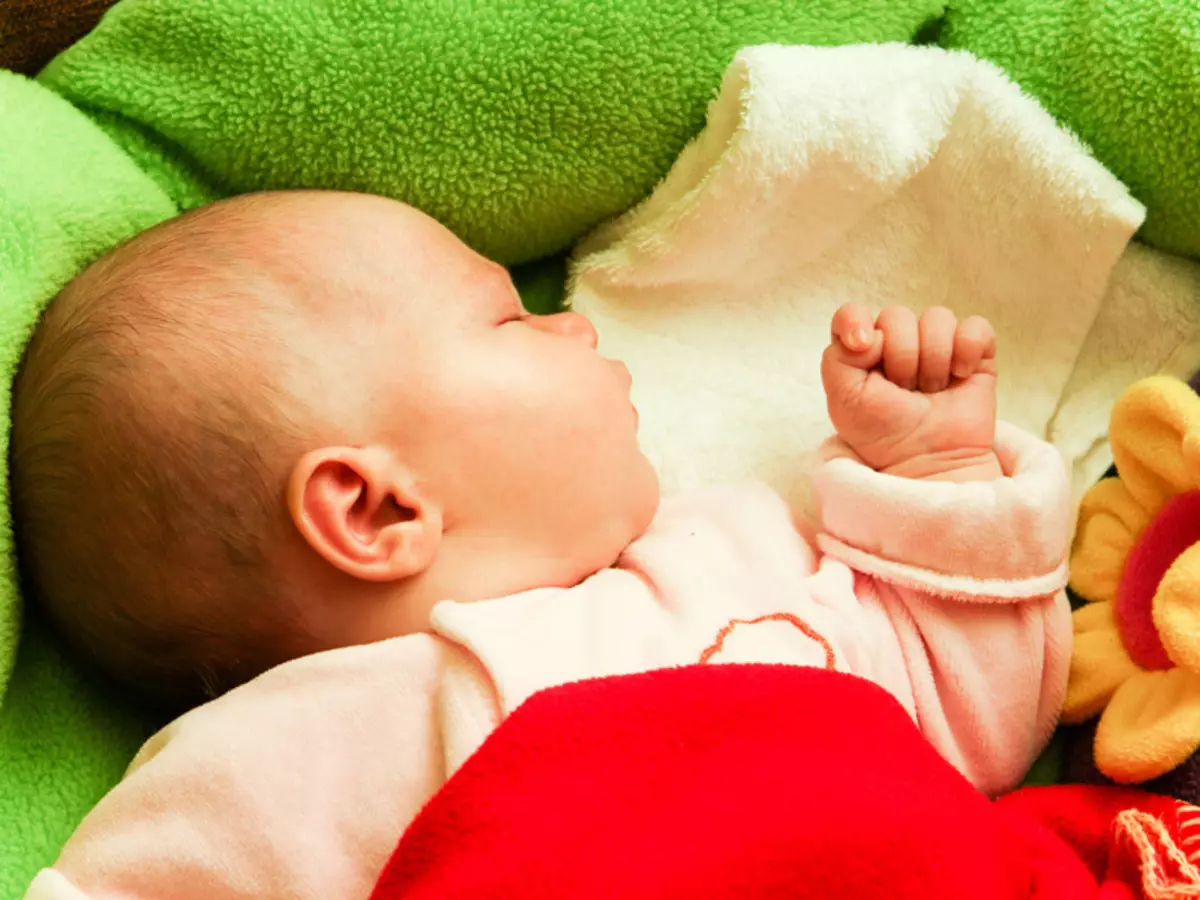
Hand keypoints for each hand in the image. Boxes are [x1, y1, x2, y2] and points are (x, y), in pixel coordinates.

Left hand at [821, 304, 1001, 480]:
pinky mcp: (974, 354)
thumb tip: (870, 333)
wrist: (926, 461)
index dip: (856, 321)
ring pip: (937, 318)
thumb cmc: (881, 433)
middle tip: (903, 391)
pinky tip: (959, 378)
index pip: (852, 313)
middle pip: (897, 316)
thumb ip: (838, 357)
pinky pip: (976, 327)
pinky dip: (968, 350)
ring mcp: (937, 345)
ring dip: (933, 361)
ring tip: (930, 391)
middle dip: (900, 358)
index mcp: (862, 349)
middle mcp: (898, 341)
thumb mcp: (844, 399)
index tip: (863, 346)